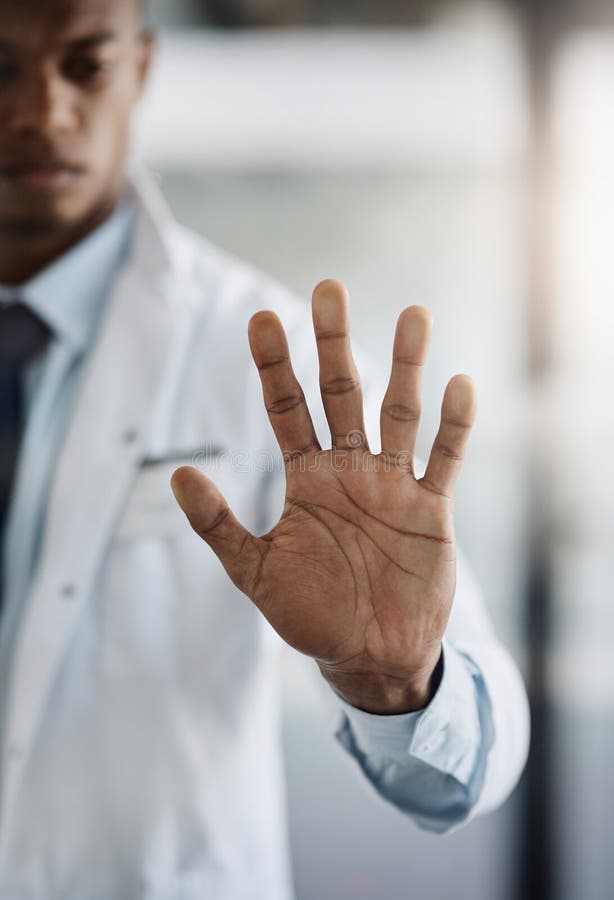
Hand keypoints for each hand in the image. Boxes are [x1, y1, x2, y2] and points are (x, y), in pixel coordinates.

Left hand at [171, 279, 475, 714]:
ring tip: (413, 314)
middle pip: (342, 393)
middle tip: (327, 289)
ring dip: (407, 366)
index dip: (274, 365)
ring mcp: (393, 484)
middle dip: (334, 343)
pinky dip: (453, 426)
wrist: (370, 656)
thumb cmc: (312, 615)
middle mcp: (350, 469)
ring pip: (400, 412)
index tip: (261, 318)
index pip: (287, 409)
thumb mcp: (255, 570)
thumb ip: (218, 523)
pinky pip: (444, 458)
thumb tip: (175, 472)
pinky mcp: (432, 508)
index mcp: (307, 477)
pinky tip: (458, 384)